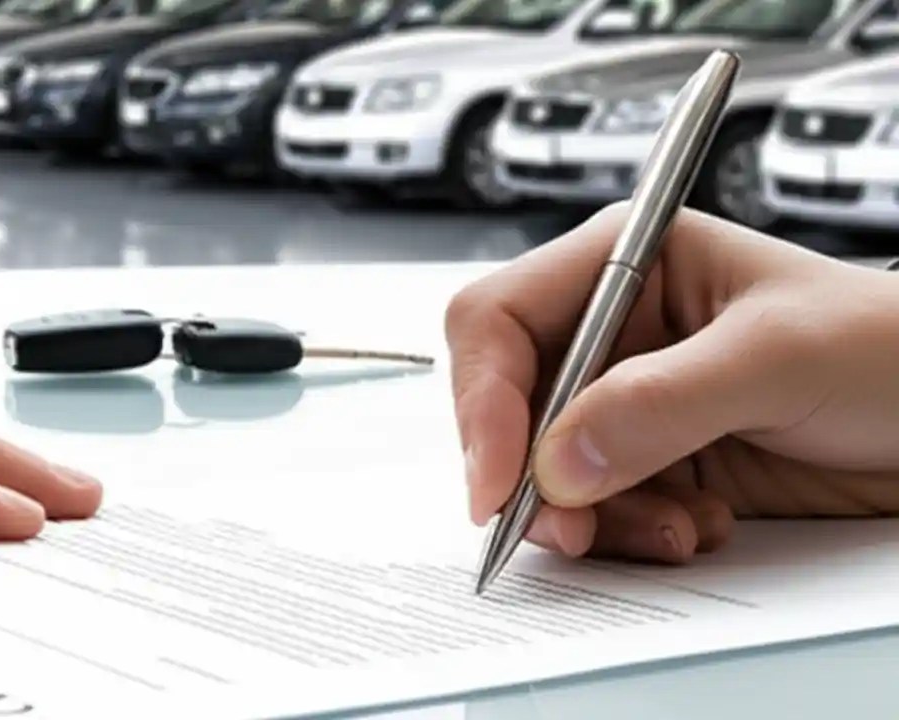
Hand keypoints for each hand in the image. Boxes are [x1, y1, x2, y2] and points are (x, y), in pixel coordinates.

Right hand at [445, 203, 898, 564]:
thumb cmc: (889, 349)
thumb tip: (559, 460)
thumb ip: (661, 403)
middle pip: (505, 403)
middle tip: (566, 528)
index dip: (483, 399)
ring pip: (543, 470)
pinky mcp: (650, 462)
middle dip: (530, 472)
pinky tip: (700, 524)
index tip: (500, 479)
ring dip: (594, 516)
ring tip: (673, 528)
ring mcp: (627, 402)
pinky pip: (594, 510)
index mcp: (624, 264)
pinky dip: (632, 533)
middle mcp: (611, 331)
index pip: (498, 320)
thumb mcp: (778, 359)